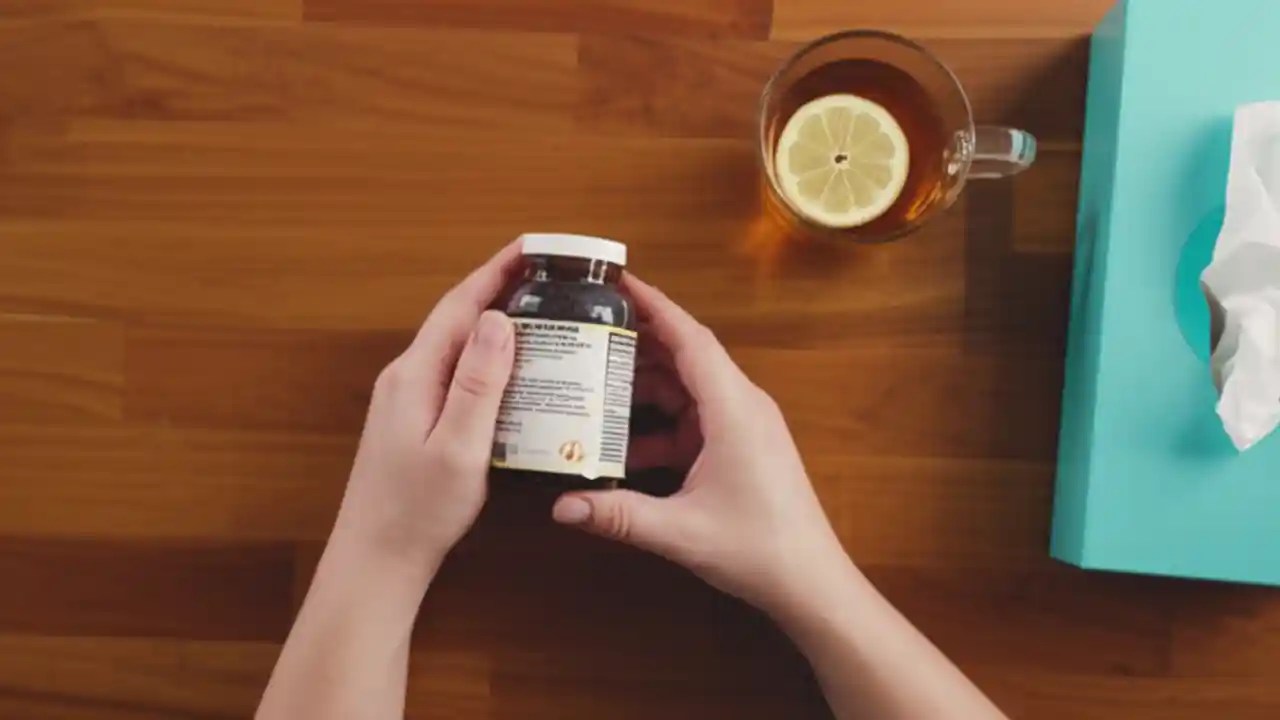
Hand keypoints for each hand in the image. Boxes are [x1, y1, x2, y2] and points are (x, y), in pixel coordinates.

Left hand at [330, 242, 519, 577]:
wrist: (376, 560)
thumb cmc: (417, 510)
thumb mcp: (457, 446)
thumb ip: (477, 381)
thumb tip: (498, 318)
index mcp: (415, 375)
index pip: (459, 305)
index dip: (496, 271)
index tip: (534, 247)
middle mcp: (406, 377)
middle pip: (459, 319)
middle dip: (504, 292)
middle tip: (553, 282)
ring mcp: (407, 400)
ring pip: (459, 348)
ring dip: (499, 328)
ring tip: (547, 319)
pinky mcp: (415, 421)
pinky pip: (458, 375)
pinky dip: (491, 362)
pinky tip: (518, 375)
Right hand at [551, 275, 849, 616]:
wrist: (811, 582)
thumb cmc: (758, 548)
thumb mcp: (679, 530)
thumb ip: (617, 514)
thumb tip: (560, 505)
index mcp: (733, 407)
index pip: (689, 337)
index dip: (653, 305)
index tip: (617, 281)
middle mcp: (742, 405)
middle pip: (684, 357)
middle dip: (637, 345)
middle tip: (585, 334)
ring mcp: (744, 426)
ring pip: (687, 390)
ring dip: (644, 390)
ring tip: (592, 387)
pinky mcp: (742, 448)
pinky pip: (694, 421)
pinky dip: (659, 426)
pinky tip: (621, 448)